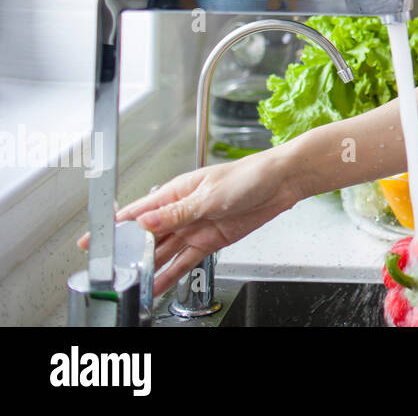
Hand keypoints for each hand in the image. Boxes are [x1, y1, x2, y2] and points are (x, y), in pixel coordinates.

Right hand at [75, 149, 301, 295]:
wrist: (281, 182)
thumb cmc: (249, 175)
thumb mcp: (209, 195)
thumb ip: (177, 213)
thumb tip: (145, 222)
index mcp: (176, 192)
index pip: (137, 212)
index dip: (114, 227)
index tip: (93, 242)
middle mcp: (182, 211)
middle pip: (148, 237)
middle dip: (129, 254)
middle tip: (112, 273)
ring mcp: (196, 227)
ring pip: (164, 252)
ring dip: (148, 268)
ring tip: (131, 286)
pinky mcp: (211, 240)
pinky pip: (185, 260)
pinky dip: (171, 273)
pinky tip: (157, 285)